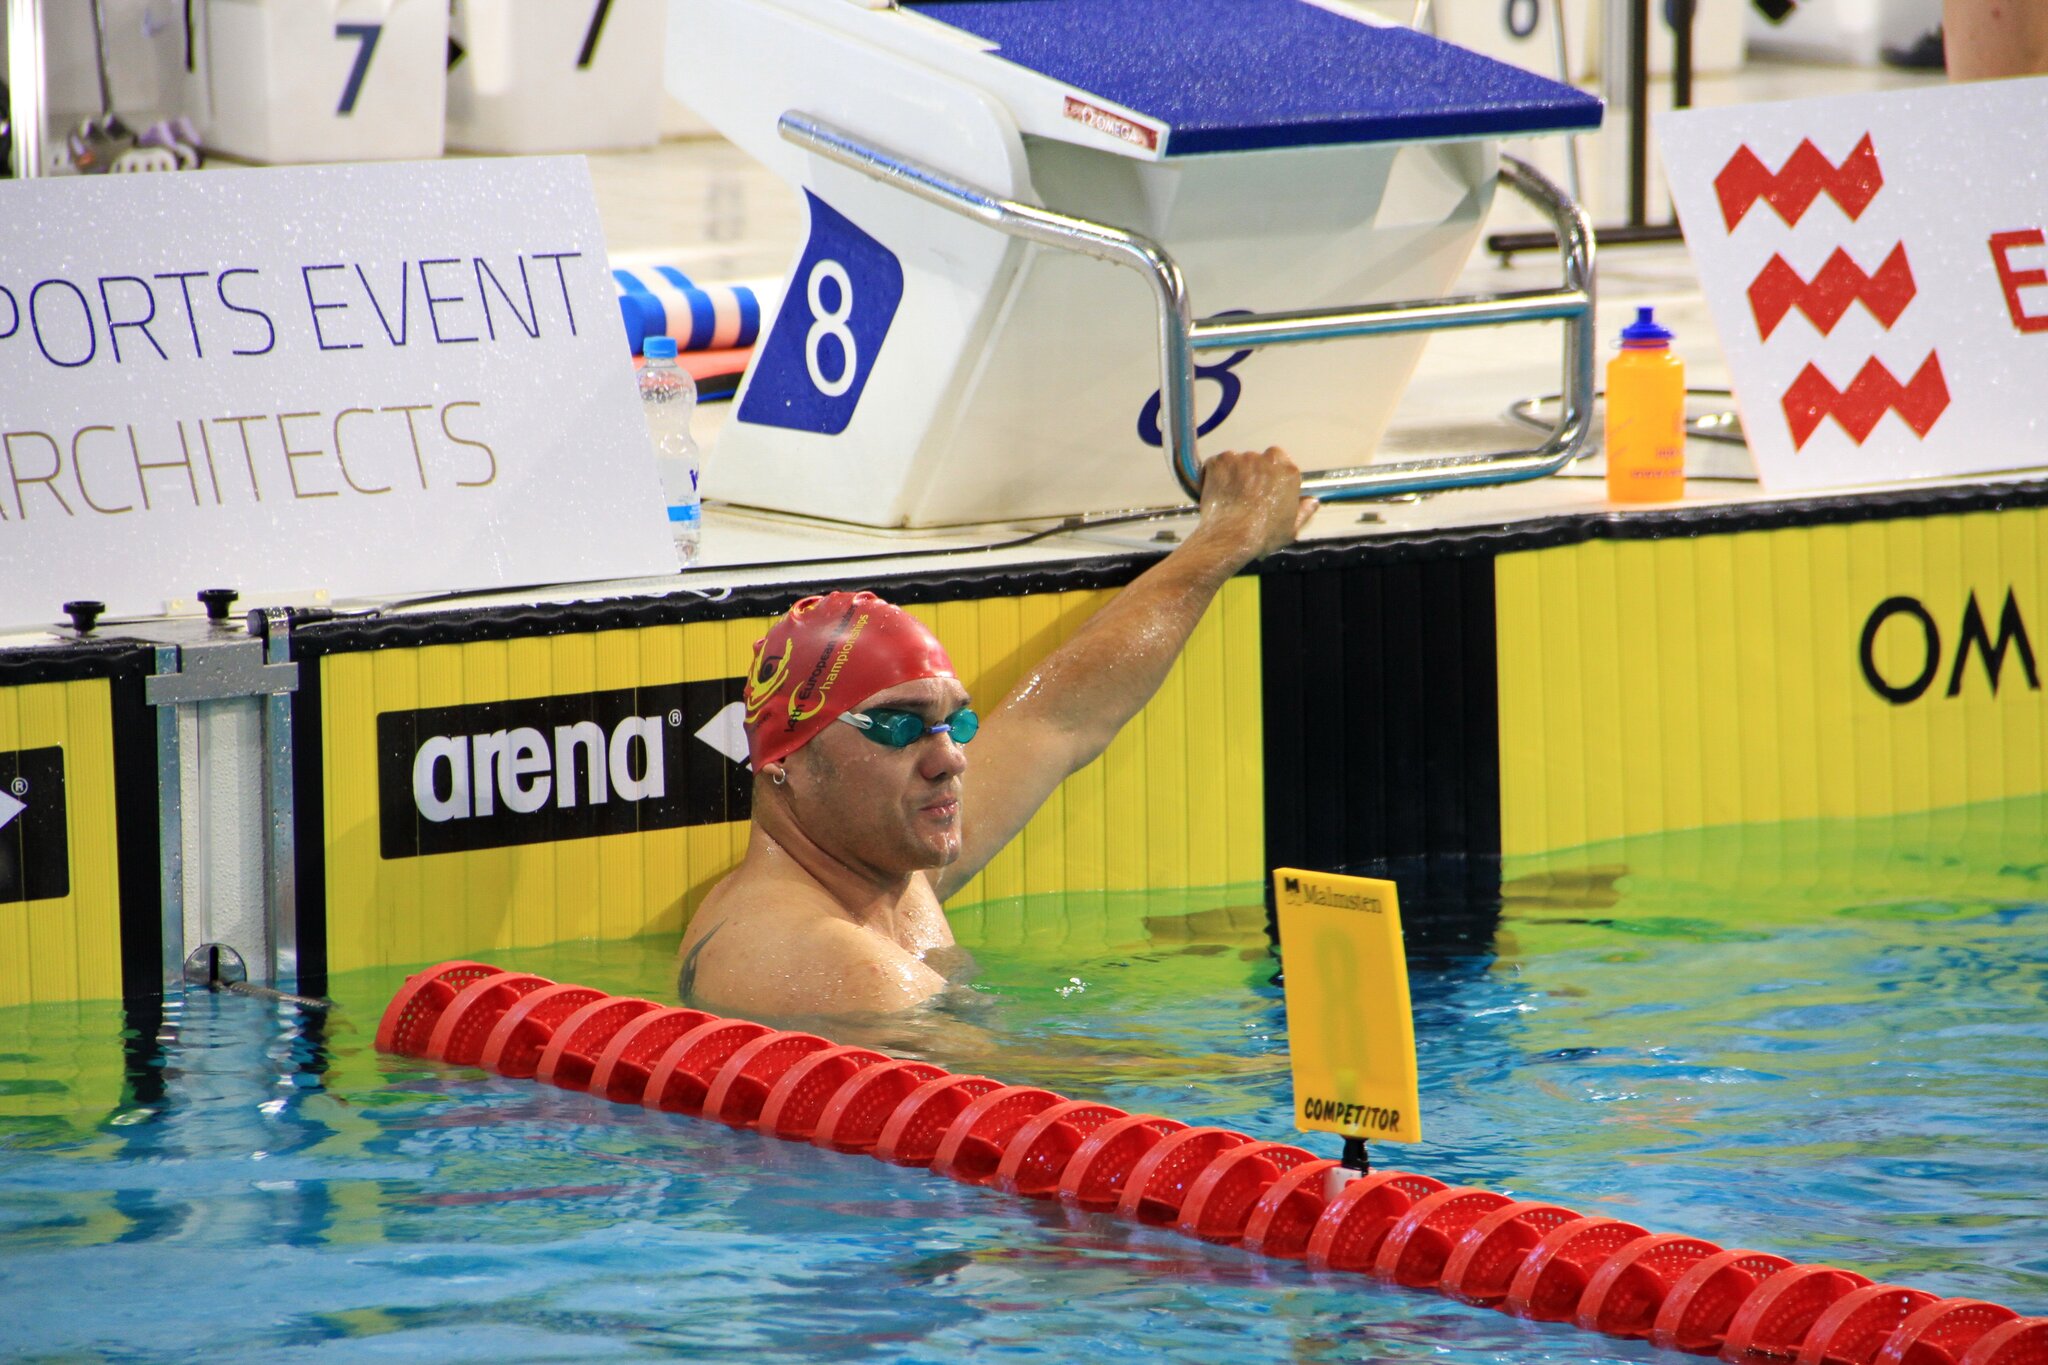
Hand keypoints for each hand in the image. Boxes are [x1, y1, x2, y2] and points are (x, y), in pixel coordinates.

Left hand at [1192, 447, 1317, 566]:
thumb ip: (1304, 511)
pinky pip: (1217, 463)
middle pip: (1260, 459)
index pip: (1282, 462)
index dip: (1272, 475)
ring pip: (1238, 461)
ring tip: (1230, 495)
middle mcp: (1267, 460)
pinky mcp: (1220, 461)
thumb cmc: (1262, 535)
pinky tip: (1217, 492)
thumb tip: (1313, 502)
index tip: (1266, 488)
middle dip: (1254, 472)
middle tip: (1247, 493)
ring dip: (1235, 473)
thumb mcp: (1291, 529)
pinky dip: (1216, 474)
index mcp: (1288, 473)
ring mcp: (1242, 459)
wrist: (1229, 538)